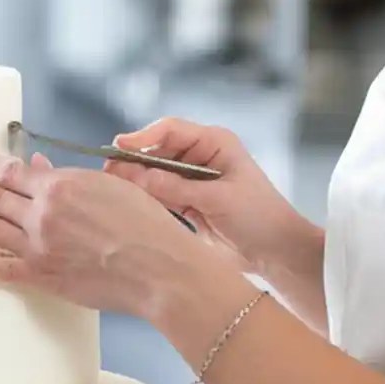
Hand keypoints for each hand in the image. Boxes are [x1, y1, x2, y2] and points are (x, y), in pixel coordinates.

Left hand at [0, 150, 239, 321]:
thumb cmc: (145, 225)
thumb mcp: (108, 187)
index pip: (6, 170)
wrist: (162, 268)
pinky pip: (2, 268)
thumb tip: (33, 167)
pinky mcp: (43, 276)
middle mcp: (42, 213)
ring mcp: (39, 246)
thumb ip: (64, 179)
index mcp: (59, 186)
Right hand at [107, 117, 309, 275]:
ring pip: (152, 174)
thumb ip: (174, 187)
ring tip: (112, 190)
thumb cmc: (259, 217)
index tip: (118, 147)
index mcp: (215, 143)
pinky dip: (143, 198)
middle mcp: (200, 157)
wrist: (276, 253)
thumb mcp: (216, 198)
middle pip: (155, 151)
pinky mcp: (185, 202)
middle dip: (132, 162)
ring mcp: (190, 180)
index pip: (170, 130)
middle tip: (108, 175)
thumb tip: (133, 176)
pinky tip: (128, 202)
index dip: (142, 137)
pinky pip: (156, 195)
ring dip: (135, 181)